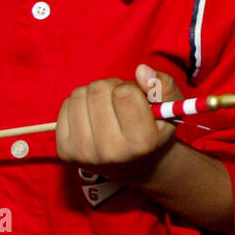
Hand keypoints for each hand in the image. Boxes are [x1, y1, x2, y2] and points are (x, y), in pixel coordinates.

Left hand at [55, 65, 182, 183]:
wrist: (133, 165)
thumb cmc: (153, 129)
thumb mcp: (170, 107)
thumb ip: (163, 85)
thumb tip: (141, 70)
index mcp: (141, 142)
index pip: (125, 94)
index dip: (131, 88)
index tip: (136, 99)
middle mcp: (110, 152)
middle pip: (98, 90)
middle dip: (111, 87)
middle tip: (120, 101)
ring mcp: (84, 154)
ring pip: (79, 95)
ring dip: (94, 94)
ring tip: (107, 107)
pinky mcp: (65, 152)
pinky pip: (65, 106)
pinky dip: (80, 104)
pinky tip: (92, 116)